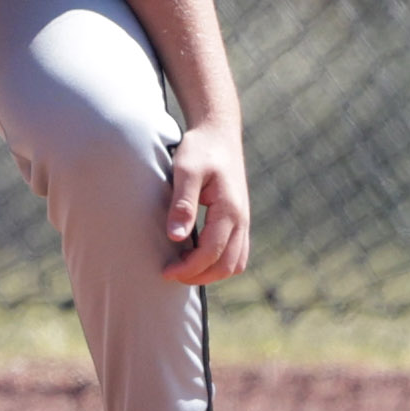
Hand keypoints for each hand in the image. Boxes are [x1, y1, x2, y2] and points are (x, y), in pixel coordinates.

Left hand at [163, 117, 250, 285]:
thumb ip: (182, 204)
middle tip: (171, 275)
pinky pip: (237, 252)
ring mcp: (244, 220)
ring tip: (183, 270)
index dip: (189, 267)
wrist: (218, 134)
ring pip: (236, 262)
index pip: (213, 252)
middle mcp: (242, 219)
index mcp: (229, 210)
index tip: (165, 271)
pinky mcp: (240, 218)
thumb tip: (177, 237)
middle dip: (200, 276)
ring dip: (212, 272)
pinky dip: (220, 262)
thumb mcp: (185, 171)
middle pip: (228, 265)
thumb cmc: (199, 150)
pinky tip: (197, 258)